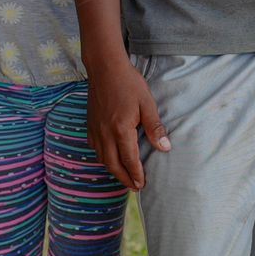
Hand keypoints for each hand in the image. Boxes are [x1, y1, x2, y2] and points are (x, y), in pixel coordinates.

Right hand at [87, 59, 168, 190]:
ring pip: (102, 158)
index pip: (129, 159)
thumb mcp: (147, 104)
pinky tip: (109, 157)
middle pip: (113, 164)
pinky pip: (94, 147)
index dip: (136, 174)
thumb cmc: (128, 83)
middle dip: (124, 178)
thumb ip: (154, 128)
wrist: (105, 68)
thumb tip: (164, 148)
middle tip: (134, 187)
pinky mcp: (89, 124)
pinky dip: (102, 157)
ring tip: (124, 176)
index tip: (142, 184)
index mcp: (121, 130)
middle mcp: (105, 133)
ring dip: (113, 170)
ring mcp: (95, 129)